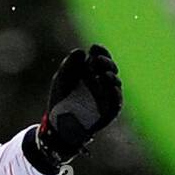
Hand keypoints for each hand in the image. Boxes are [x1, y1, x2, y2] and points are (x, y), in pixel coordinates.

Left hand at [28, 44, 122, 172]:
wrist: (58, 126)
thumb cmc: (60, 101)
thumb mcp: (61, 80)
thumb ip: (69, 65)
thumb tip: (82, 51)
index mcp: (93, 72)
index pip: (102, 58)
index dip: (101, 51)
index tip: (94, 48)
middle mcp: (103, 83)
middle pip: (111, 68)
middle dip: (106, 62)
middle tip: (97, 60)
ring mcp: (107, 97)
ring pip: (115, 84)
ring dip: (111, 77)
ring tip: (102, 75)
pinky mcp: (109, 112)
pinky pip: (116, 103)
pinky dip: (115, 95)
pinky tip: (111, 88)